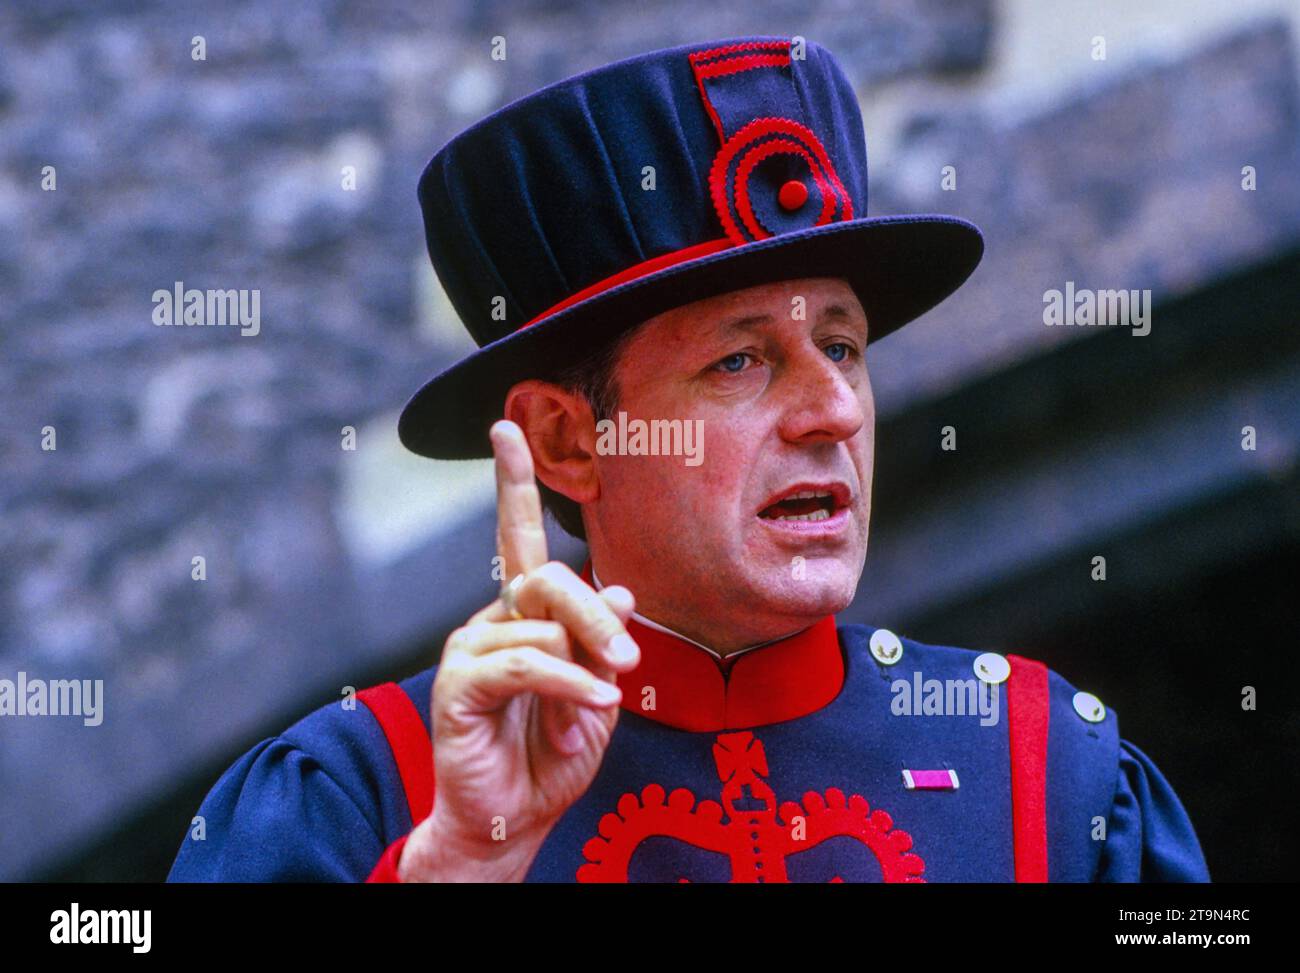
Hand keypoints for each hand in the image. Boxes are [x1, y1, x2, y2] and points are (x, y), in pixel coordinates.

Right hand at [397, 419, 639, 881]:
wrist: (514, 817)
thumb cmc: (553, 753)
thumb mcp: (597, 691)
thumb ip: (602, 641)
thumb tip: (622, 594)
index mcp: (524, 612)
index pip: (516, 535)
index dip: (513, 482)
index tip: (504, 428)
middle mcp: (493, 618)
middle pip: (549, 578)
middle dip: (596, 616)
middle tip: (629, 662)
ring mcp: (470, 648)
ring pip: (545, 626)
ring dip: (583, 677)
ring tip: (585, 722)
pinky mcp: (459, 682)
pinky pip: (529, 661)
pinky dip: (569, 684)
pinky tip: (586, 713)